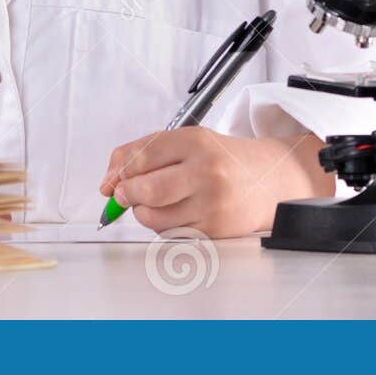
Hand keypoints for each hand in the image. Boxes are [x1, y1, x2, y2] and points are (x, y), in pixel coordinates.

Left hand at [99, 128, 334, 238]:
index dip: (119, 171)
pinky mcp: (215, 229)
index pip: (143, 156)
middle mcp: (206, 171)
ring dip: (143, 212)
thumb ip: (144, 152)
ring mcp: (213, 203)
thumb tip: (107, 181)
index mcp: (196, 141)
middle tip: (123, 194)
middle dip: (126, 195)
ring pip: (155, 217)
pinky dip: (164, 225)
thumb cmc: (222, 159)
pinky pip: (171, 233)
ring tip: (156, 201)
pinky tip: (178, 212)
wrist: (268, 179)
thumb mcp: (187, 142)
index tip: (113, 180)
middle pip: (146, 190)